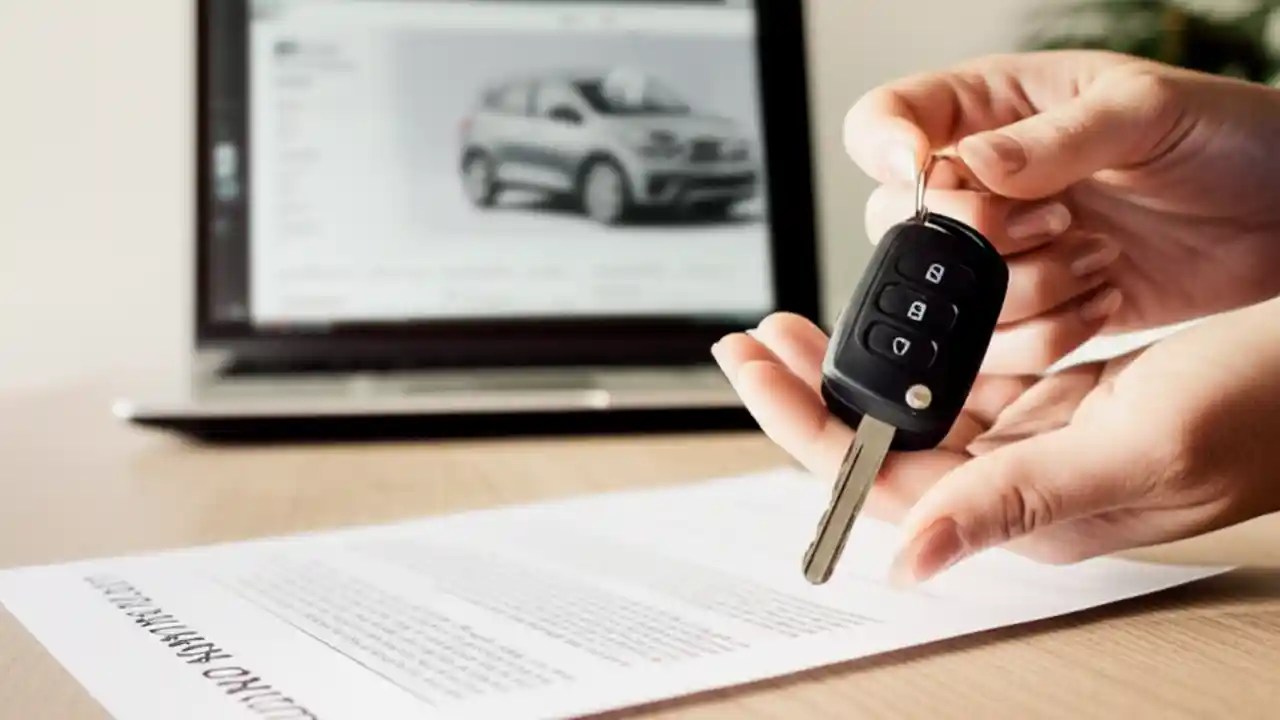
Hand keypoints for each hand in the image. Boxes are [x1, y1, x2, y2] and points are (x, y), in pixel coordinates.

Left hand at [713, 300, 1279, 583]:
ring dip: (852, 367)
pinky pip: (961, 380)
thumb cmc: (1264, 406)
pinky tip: (887, 322)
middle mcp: (1019, 483)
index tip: (755, 371)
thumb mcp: (1135, 449)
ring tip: (795, 328)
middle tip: (755, 342)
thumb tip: (911, 558)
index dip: (806, 429)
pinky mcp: (1057, 401)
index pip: (881, 483)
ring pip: (913, 411)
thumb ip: (1017, 502)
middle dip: (809, 392)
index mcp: (1026, 512)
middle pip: (882, 446)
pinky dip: (914, 348)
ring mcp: (1037, 441)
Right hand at [847, 51, 1279, 373]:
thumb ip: (1054, 140)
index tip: (916, 169)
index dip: (882, 146)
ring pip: (943, 297)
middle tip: (1057, 221)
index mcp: (993, 110)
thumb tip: (973, 165)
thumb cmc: (1226, 138)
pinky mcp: (1032, 311)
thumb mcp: (1147, 112)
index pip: (888, 121)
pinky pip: (993, 347)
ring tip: (1098, 259)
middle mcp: (984, 183)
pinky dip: (1045, 336)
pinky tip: (1105, 298)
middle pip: (902, 224)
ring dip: (1020, 292)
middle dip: (975, 238)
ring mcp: (1003, 252)